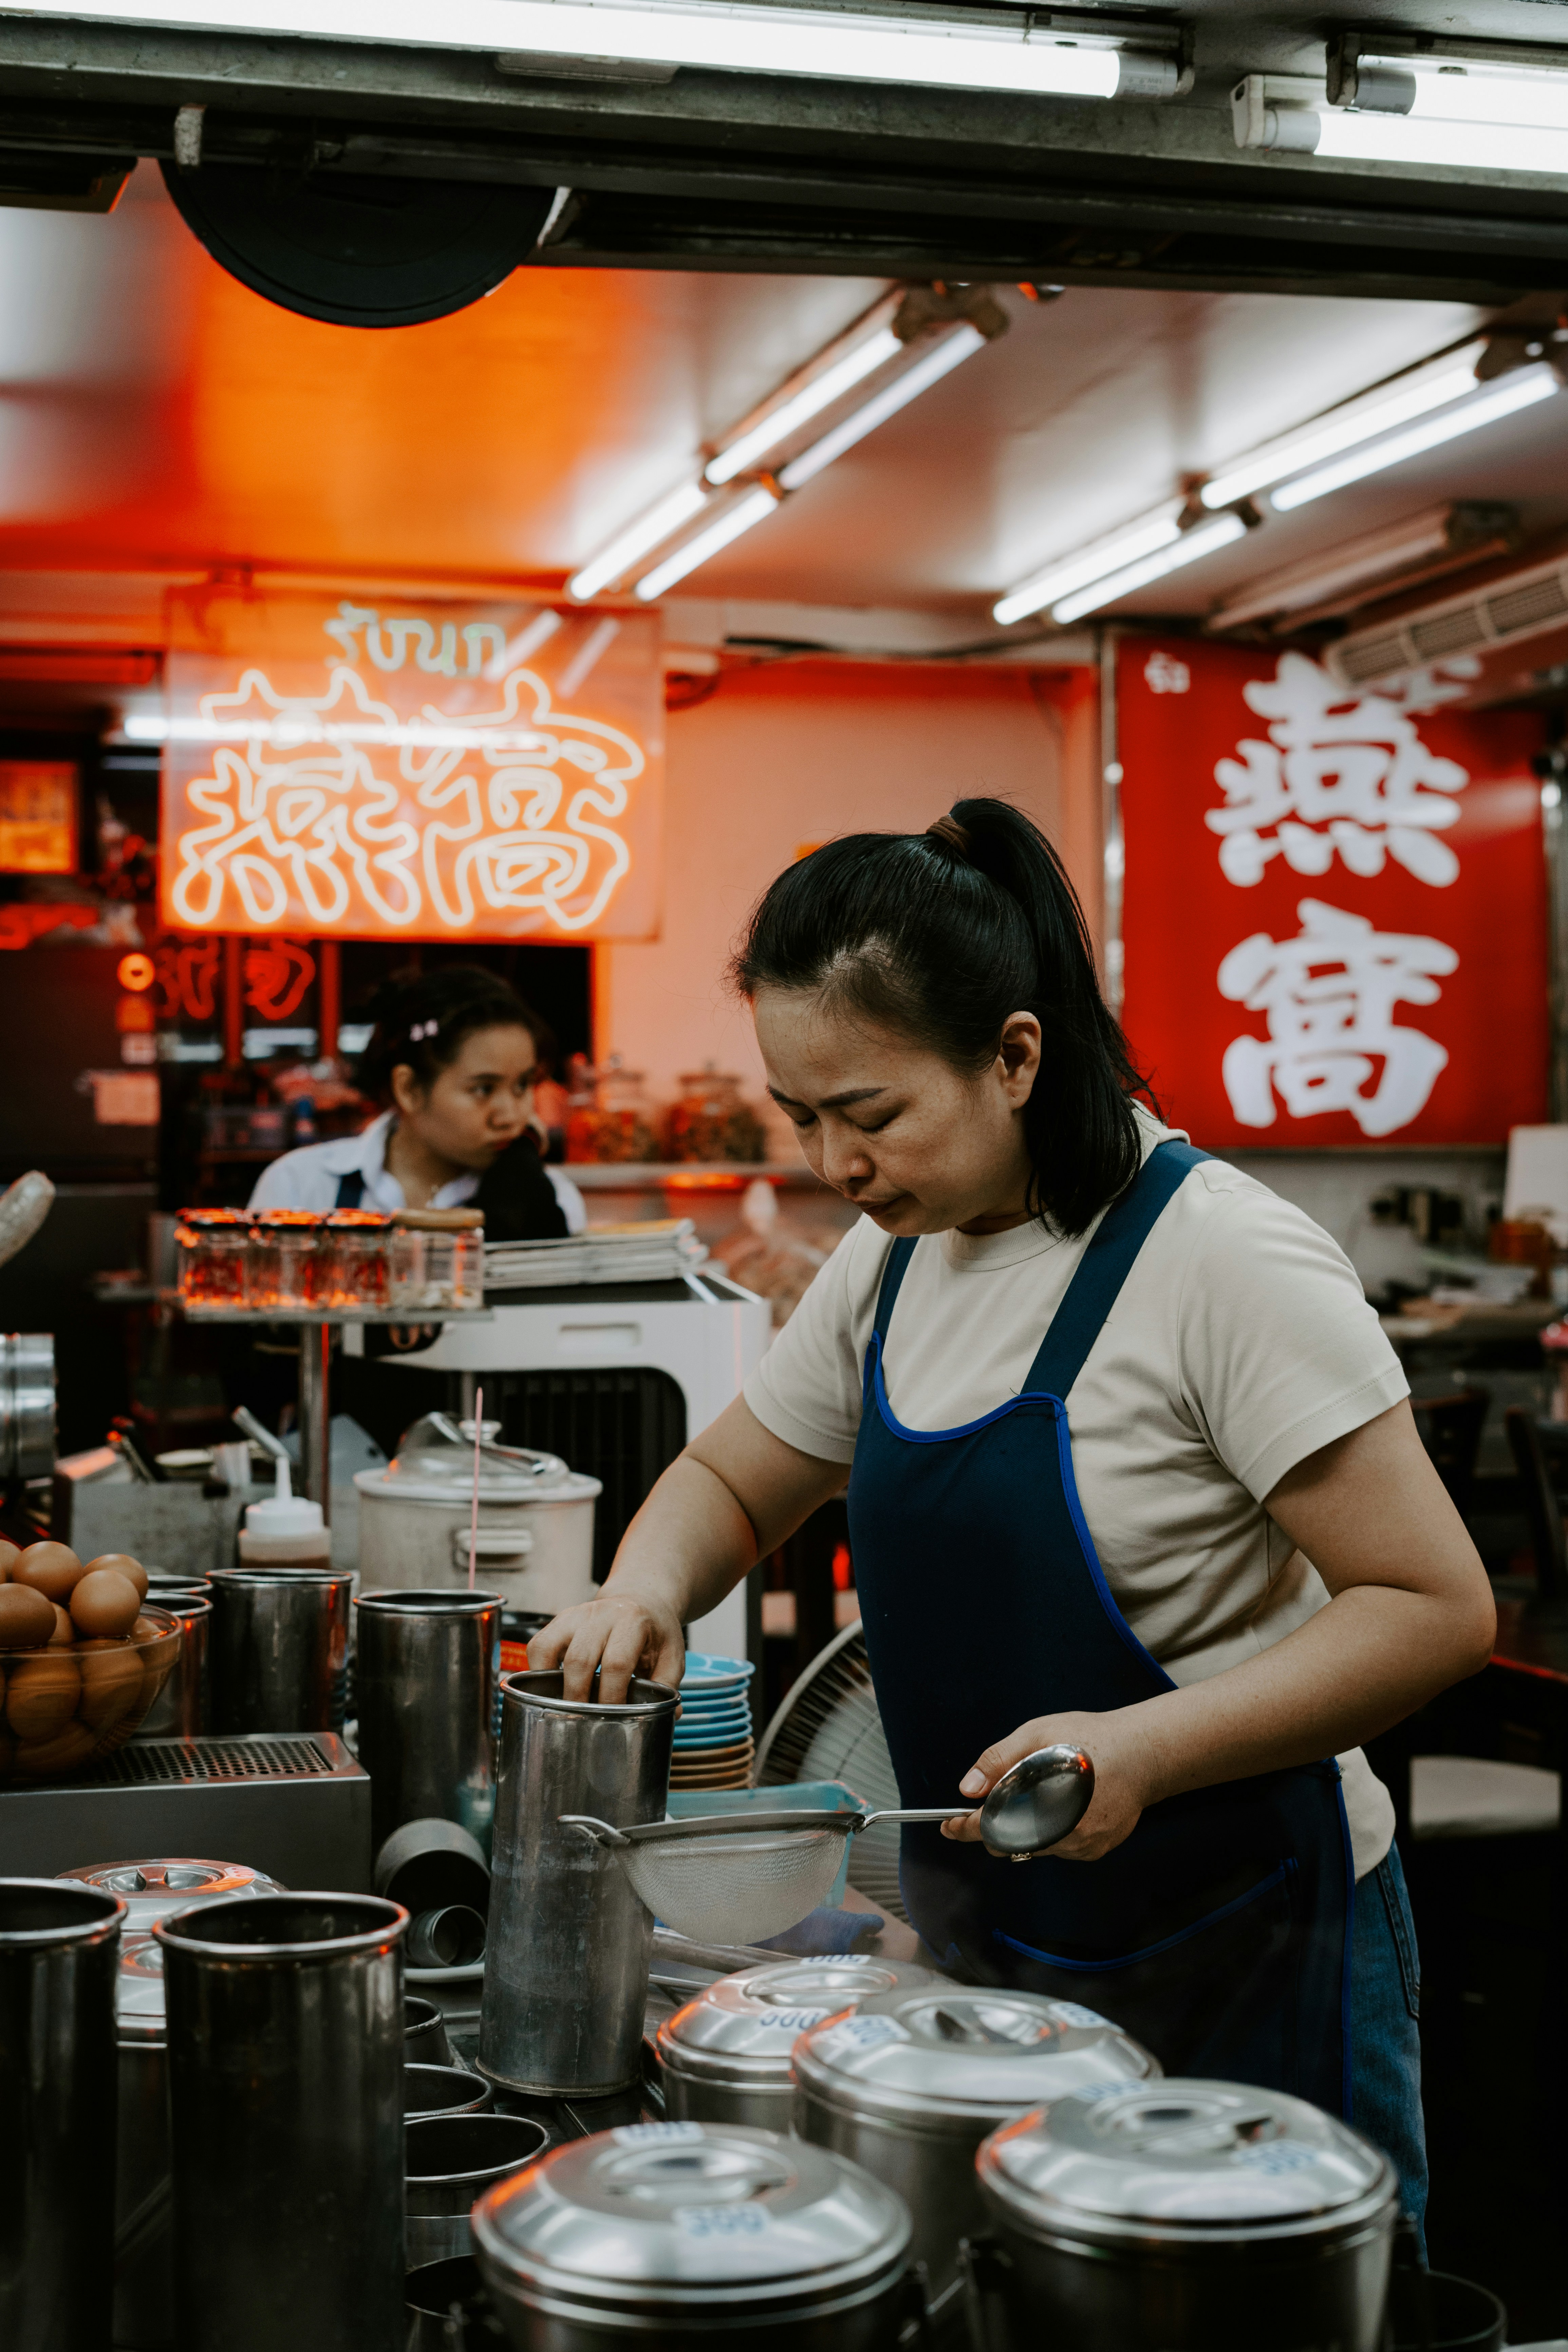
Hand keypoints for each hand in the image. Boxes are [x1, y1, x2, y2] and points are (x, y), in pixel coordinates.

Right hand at [526, 1589, 685, 1704]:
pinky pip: (537, 1646)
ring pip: (550, 1650)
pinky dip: (537, 1670)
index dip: (612, 1695)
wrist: (640, 1598)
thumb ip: (668, 1684)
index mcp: (633, 1621)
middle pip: (579, 1659)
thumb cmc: (654, 1631)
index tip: (614, 1717)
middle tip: (584, 1721)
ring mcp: (576, 1615)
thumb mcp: (672, 1654)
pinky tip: (551, 1688)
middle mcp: (601, 1614)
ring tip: (564, 1708)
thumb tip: (669, 1716)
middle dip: (579, 1697)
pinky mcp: (559, 1621)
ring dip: (553, 1685)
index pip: (617, 1662)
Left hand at [938, 1707, 1162, 1861]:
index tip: (948, 1826)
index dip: (967, 1828)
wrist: (1144, 1752)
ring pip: (1037, 1845)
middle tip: (998, 1798)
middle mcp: (1064, 1833)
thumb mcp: (1038, 1733)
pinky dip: (1052, 1828)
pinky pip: (1061, 1846)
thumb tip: (967, 1788)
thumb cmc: (1090, 1738)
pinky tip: (1066, 1802)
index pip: (993, 1827)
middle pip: (1013, 1842)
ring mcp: (1082, 1846)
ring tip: (1045, 1789)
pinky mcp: (1095, 1850)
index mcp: (1044, 1802)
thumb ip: (999, 1760)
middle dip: (998, 1824)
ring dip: (1028, 1824)